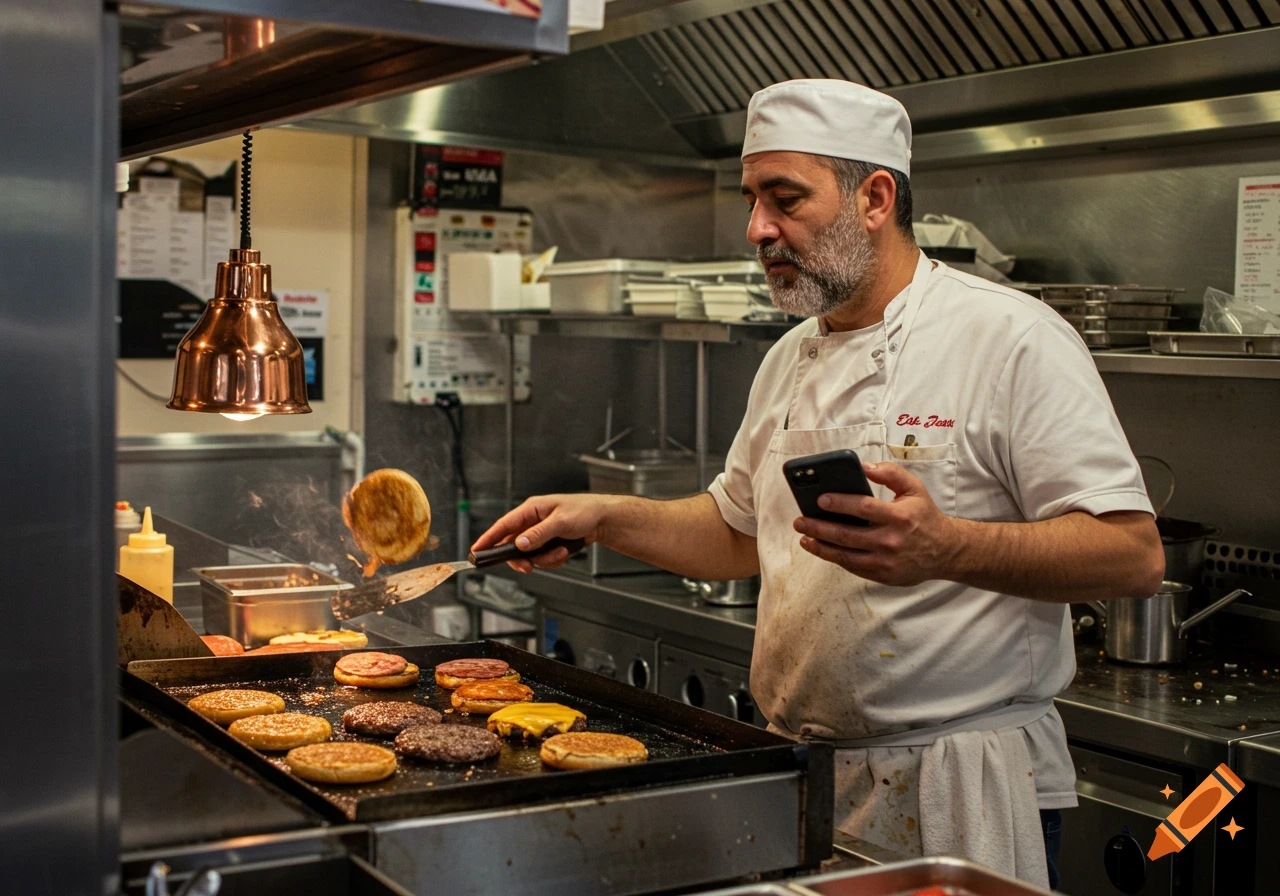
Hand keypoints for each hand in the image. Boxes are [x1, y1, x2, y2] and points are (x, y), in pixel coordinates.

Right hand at [471, 494, 615, 572]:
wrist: (603, 519)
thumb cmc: (584, 511)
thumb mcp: (561, 521)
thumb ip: (539, 533)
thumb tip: (520, 544)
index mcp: (531, 509)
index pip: (503, 525)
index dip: (488, 538)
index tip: (476, 551)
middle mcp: (533, 521)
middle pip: (514, 545)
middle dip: (522, 559)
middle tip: (528, 567)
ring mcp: (541, 534)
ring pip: (530, 555)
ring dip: (545, 559)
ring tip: (561, 552)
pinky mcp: (549, 544)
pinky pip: (543, 559)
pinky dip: (553, 560)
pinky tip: (565, 552)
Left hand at [792, 462, 959, 586]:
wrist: (946, 552)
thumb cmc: (925, 516)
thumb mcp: (915, 489)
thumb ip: (891, 473)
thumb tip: (864, 467)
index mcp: (899, 517)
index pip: (864, 508)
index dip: (840, 503)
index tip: (820, 499)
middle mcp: (891, 541)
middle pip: (848, 535)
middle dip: (820, 527)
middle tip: (800, 520)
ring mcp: (886, 562)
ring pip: (846, 556)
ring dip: (821, 547)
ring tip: (804, 537)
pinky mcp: (883, 576)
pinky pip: (853, 567)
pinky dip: (835, 558)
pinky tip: (822, 548)